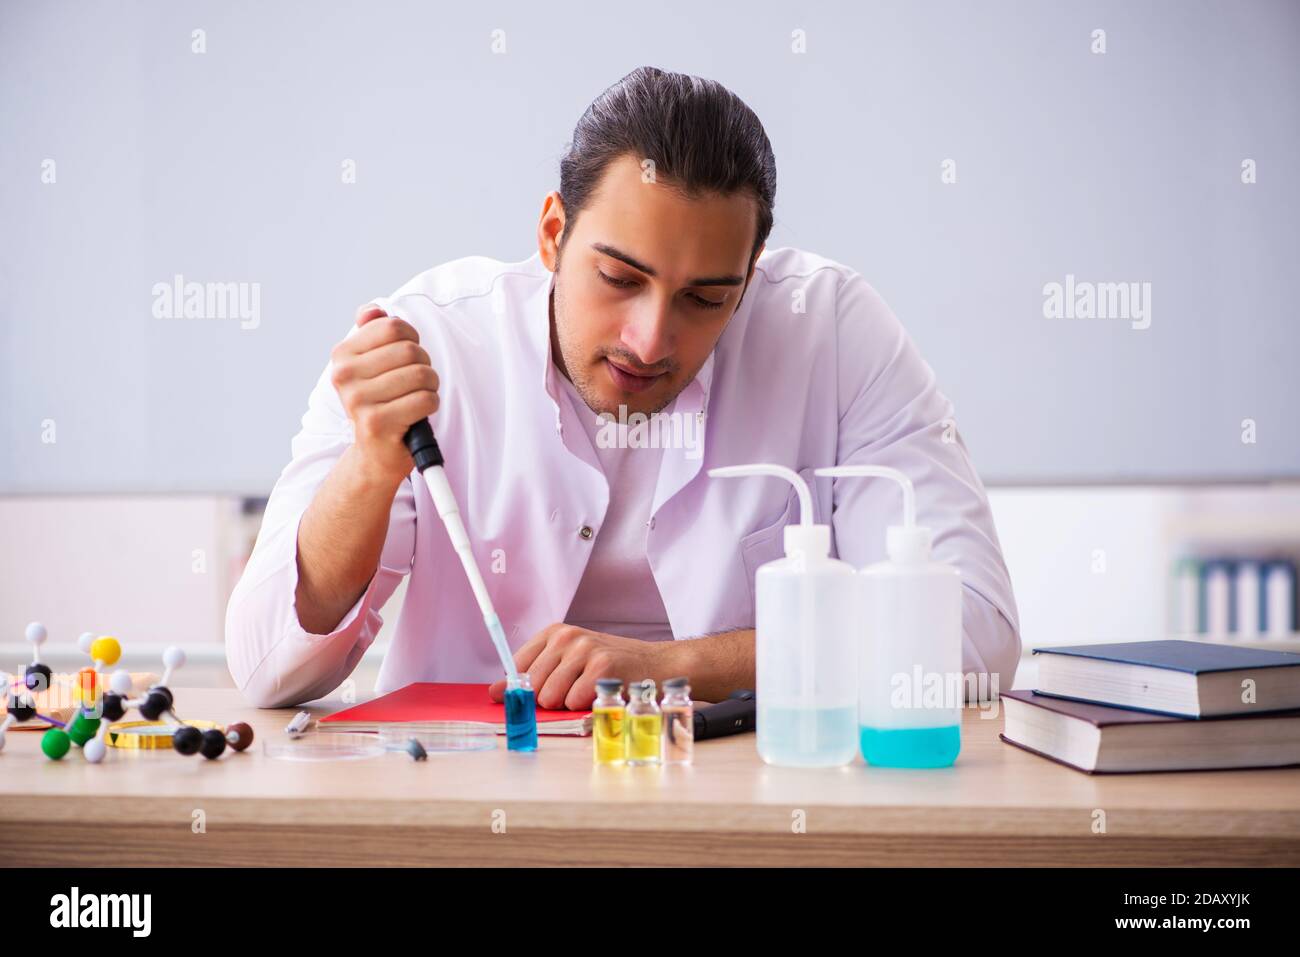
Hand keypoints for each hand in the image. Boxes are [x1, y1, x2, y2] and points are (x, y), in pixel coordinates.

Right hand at [329, 304, 439, 486]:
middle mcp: (344, 376)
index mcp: (342, 355)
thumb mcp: (370, 365)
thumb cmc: (380, 403)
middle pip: (410, 350)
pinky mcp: (376, 423)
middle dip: (424, 365)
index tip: (407, 357)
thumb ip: (372, 333)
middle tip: (415, 383)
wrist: (374, 453)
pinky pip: (425, 400)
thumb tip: (373, 310)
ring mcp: (357, 400)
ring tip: (416, 398)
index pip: (393, 327)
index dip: (412, 339)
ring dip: (430, 387)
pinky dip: (430, 405)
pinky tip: (417, 414)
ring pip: (421, 375)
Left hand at [487, 624, 687, 710]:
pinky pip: (574, 701)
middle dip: (547, 699)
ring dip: (568, 704)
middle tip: (572, 693)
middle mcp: (566, 637)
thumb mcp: (570, 662)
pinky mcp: (602, 665)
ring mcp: (584, 649)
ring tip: (588, 692)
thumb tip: (494, 692)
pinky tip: (600, 693)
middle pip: (531, 685)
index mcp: (554, 633)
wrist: (658, 664)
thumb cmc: (611, 667)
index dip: (521, 690)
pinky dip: (585, 705)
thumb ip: (533, 674)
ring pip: (550, 696)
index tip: (530, 698)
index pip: (516, 667)